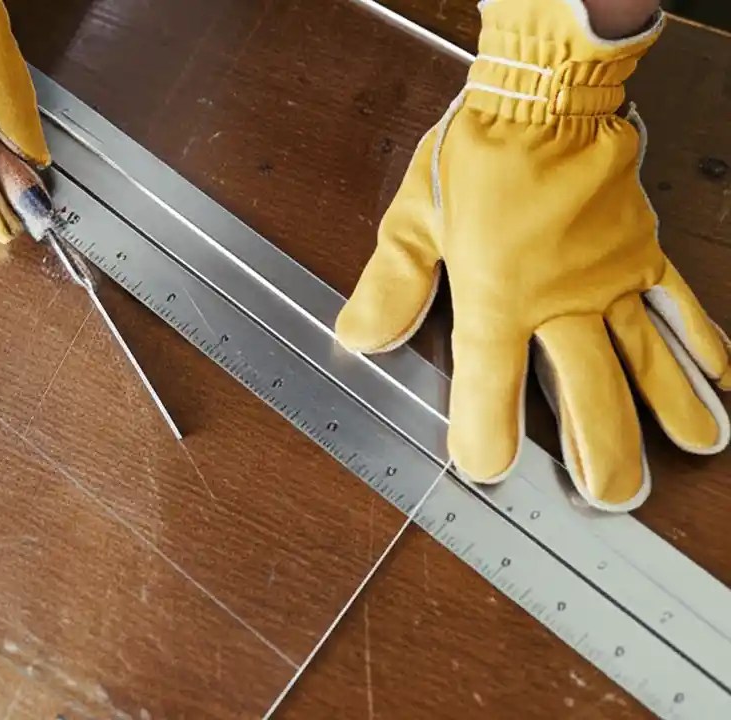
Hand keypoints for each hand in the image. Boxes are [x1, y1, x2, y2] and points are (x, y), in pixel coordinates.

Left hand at [335, 0, 729, 511]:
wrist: (544, 94)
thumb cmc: (477, 154)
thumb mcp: (411, 220)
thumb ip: (390, 286)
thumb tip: (360, 337)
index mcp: (498, 295)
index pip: (491, 381)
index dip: (488, 431)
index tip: (489, 469)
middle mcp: (562, 299)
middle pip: (589, 390)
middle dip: (600, 448)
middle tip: (610, 495)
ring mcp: (611, 279)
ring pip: (647, 359)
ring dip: (669, 409)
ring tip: (691, 452)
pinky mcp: (642, 254)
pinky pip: (681, 306)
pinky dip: (704, 343)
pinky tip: (724, 379)